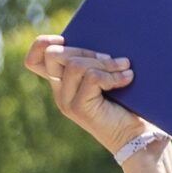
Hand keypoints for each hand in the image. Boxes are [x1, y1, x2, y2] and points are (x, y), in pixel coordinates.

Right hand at [24, 35, 143, 154]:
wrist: (137, 137)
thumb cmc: (127, 106)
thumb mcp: (107, 78)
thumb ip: (95, 62)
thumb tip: (103, 35)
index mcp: (63, 83)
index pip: (34, 61)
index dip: (41, 44)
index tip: (64, 38)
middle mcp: (60, 92)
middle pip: (54, 54)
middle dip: (85, 50)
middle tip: (113, 60)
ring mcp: (67, 101)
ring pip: (74, 65)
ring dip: (104, 63)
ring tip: (125, 68)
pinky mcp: (79, 108)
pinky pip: (91, 77)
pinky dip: (111, 75)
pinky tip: (127, 79)